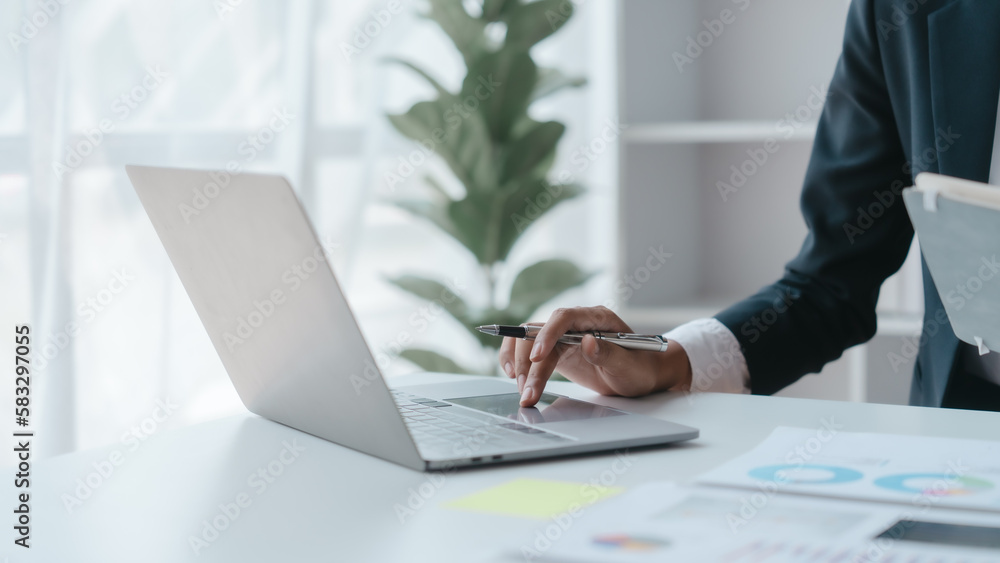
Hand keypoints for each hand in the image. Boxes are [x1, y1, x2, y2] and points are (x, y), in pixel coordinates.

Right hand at [497, 306, 692, 406]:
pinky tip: (517, 378)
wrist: (644, 375)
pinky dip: (519, 362)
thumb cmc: (642, 368)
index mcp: (597, 318)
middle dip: (529, 361)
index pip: (564, 317)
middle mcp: (577, 323)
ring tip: (522, 391)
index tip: (538, 357)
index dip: (547, 334)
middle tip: (527, 390)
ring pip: (529, 340)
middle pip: (540, 331)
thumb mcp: (630, 366)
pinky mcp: (557, 351)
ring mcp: (565, 336)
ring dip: (520, 363)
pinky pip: (530, 351)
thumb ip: (609, 354)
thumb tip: (586, 341)